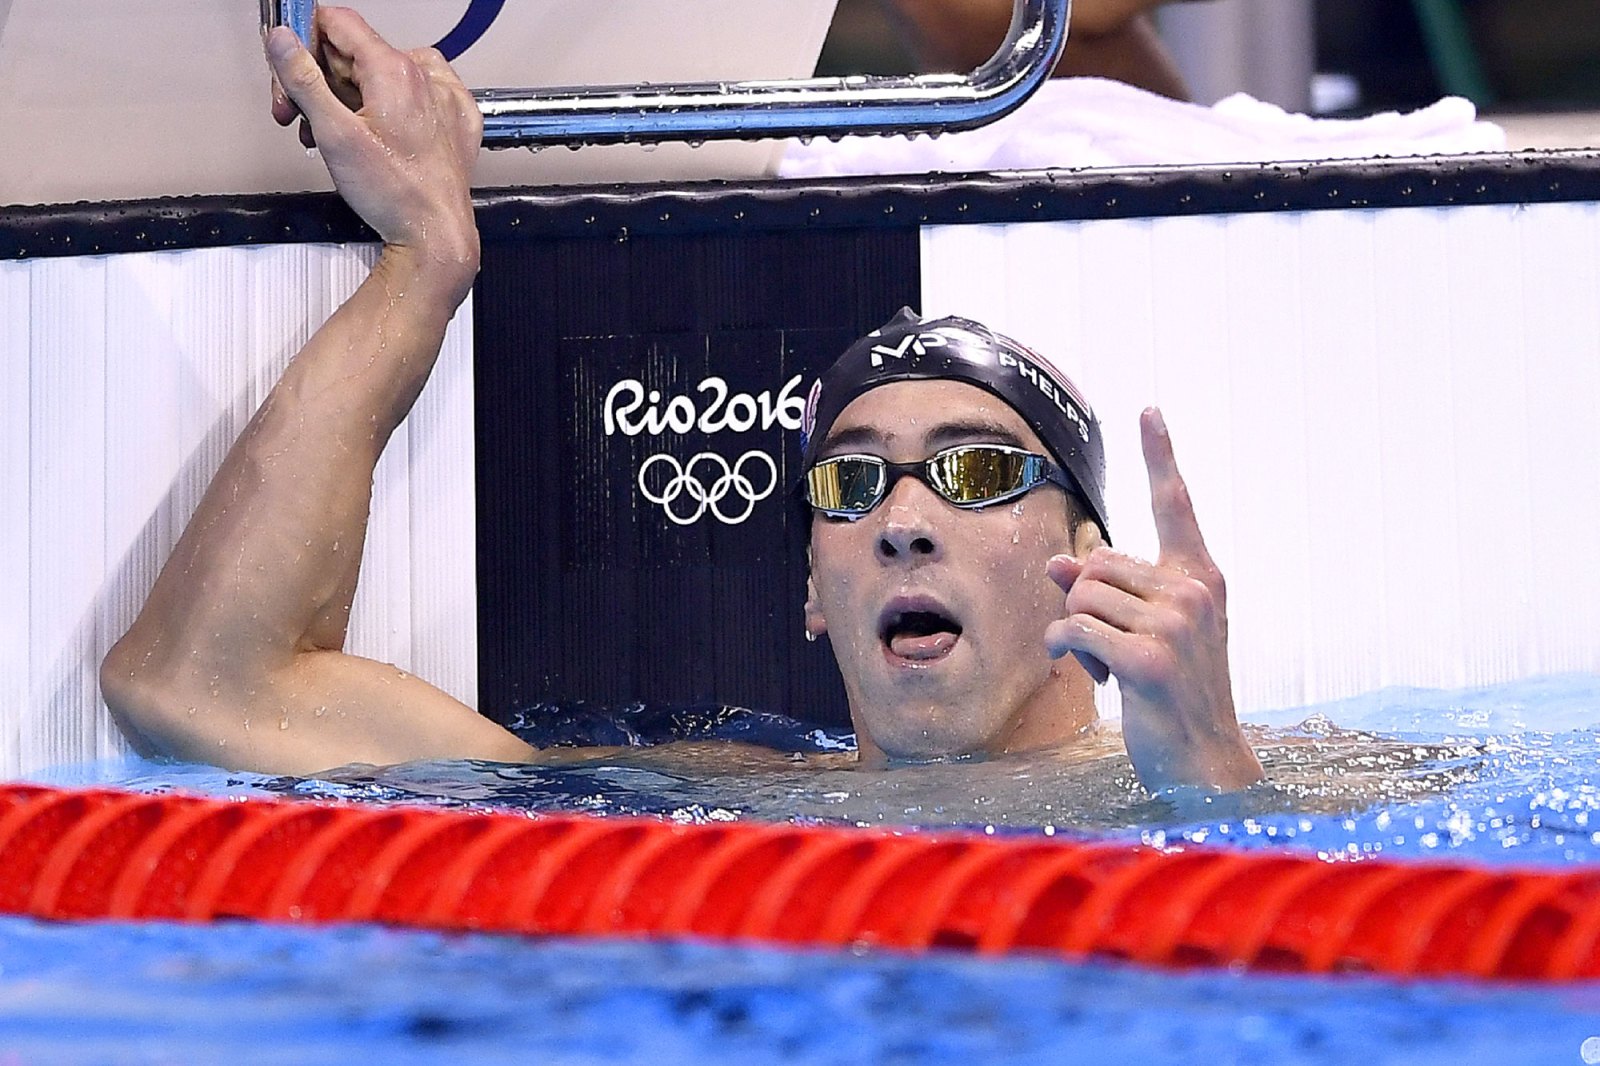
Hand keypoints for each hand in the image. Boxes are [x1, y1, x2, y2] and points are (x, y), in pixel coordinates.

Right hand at [264, 8, 481, 279]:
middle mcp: (426, 76)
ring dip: (349, 101)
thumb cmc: (395, 194)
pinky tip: (376, 138)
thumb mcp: (334, 135)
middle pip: (356, 53)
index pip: (338, 22)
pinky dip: (388, 111)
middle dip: (320, 82)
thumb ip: (303, 81)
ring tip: (333, 137)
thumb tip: (282, 42)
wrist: (436, 235)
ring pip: (382, 77)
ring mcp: (444, 97)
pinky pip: (414, 97)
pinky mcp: (456, 120)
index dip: (305, 40)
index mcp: (396, 70)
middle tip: (299, 115)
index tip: (289, 63)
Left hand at [1044, 407, 1262, 790]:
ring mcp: (1175, 625)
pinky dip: (1065, 651)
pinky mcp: (1149, 660)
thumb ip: (1105, 594)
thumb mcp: (1140, 634)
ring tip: (1109, 665)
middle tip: (1109, 647)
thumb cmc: (1172, 696)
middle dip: (1084, 604)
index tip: (1148, 410)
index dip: (1161, 456)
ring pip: (1079, 596)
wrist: (1204, 763)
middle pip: (1095, 563)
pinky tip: (1091, 675)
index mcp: (1200, 578)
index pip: (1175, 506)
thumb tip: (1055, 565)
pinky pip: (1073, 630)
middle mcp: (1193, 592)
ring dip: (1075, 634)